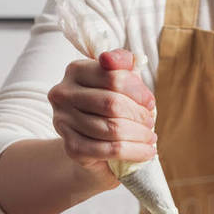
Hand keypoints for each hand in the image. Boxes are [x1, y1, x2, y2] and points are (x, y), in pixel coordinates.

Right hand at [47, 49, 157, 189]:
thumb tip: (130, 61)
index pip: (113, 77)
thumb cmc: (107, 106)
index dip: (137, 91)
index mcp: (76, 70)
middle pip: (112, 104)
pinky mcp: (72, 148)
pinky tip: (146, 151)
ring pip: (112, 129)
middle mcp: (64, 94)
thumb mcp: (118, 80)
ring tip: (150, 137)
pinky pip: (110, 150)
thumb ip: (124, 64)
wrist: (89, 142)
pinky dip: (134, 152)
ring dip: (139, 135)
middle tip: (150, 122)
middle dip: (138, 115)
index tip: (149, 103)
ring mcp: (64, 122)